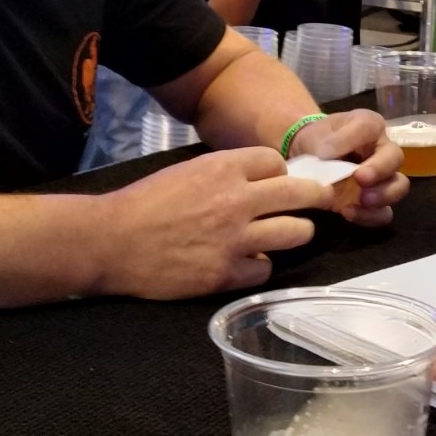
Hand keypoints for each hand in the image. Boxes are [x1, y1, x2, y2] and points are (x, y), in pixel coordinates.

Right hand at [99, 147, 331, 297]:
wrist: (112, 241)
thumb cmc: (144, 203)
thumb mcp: (187, 171)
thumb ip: (225, 173)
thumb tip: (257, 180)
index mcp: (224, 168)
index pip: (276, 162)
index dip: (278, 172)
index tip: (276, 181)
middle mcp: (238, 200)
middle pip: (301, 193)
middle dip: (317, 196)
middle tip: (323, 200)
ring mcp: (236, 238)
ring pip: (296, 232)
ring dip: (296, 232)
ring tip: (290, 234)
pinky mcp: (228, 273)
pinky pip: (265, 268)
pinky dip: (259, 266)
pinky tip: (246, 262)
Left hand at [288, 109, 408, 226]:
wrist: (312, 161)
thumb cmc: (318, 142)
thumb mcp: (316, 135)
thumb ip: (323, 142)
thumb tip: (326, 155)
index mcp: (370, 126)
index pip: (369, 126)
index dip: (349, 140)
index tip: (325, 153)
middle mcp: (383, 149)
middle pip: (395, 157)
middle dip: (380, 169)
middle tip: (360, 178)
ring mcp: (384, 177)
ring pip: (399, 185)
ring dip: (384, 194)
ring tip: (363, 200)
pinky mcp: (376, 201)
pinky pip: (385, 212)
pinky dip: (371, 215)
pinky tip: (349, 213)